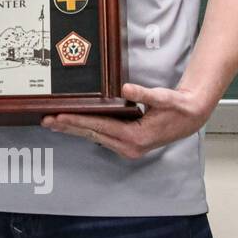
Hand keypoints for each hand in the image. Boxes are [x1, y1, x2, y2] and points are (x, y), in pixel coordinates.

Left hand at [40, 82, 216, 158]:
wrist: (191, 117)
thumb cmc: (178, 108)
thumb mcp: (164, 99)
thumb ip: (144, 94)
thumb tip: (125, 89)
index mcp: (135, 137)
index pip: (98, 127)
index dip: (77, 121)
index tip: (59, 117)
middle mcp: (129, 146)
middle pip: (91, 134)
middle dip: (68, 127)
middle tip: (46, 120)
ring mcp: (128, 148)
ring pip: (93, 136)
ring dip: (73, 129)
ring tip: (53, 123)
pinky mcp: (127, 144)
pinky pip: (101, 136)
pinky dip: (85, 130)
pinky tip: (72, 125)